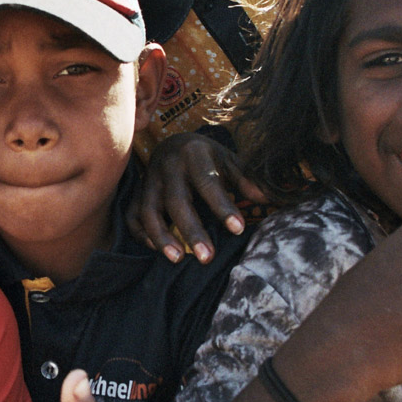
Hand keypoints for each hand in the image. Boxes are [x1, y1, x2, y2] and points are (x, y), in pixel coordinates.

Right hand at [129, 132, 266, 263]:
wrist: (174, 142)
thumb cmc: (207, 157)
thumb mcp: (229, 161)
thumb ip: (246, 179)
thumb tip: (268, 198)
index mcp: (194, 154)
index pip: (208, 183)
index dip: (223, 207)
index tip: (239, 229)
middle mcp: (167, 166)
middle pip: (176, 201)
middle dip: (191, 230)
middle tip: (207, 257)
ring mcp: (149, 180)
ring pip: (149, 210)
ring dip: (161, 236)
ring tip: (177, 259)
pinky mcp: (137, 192)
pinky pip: (133, 215)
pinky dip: (142, 233)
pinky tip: (157, 249)